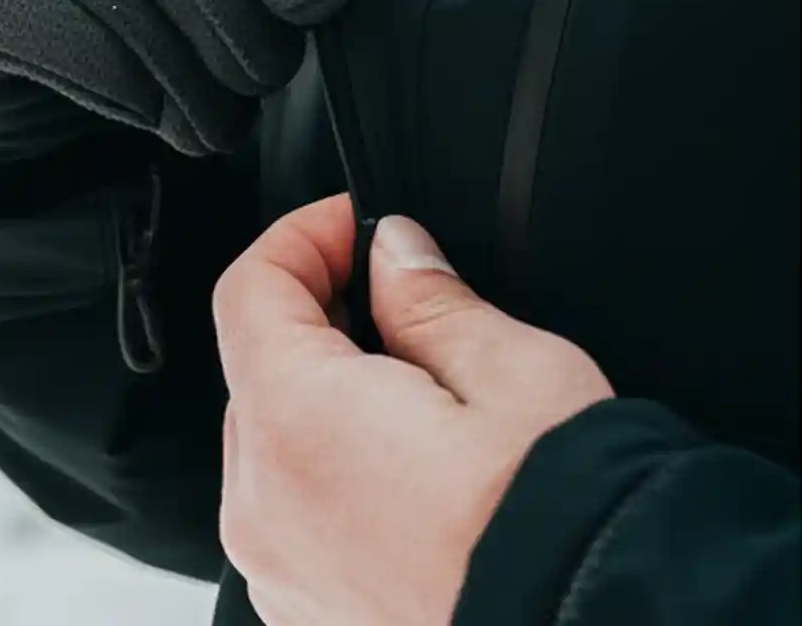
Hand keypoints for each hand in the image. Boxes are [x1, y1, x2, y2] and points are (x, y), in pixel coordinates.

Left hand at [212, 196, 614, 624]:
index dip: (300, 239)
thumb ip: (431, 302)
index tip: (351, 225)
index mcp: (299, 423)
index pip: (249, 291)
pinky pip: (291, 515)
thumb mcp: (516, 376)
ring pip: (271, 443)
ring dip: (322, 401)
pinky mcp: (301, 608)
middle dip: (317, 319)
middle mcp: (263, 502)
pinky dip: (328, 477)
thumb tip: (392, 252)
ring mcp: (275, 565)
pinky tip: (405, 476)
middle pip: (256, 367)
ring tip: (416, 399)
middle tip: (399, 303)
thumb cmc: (563, 528)